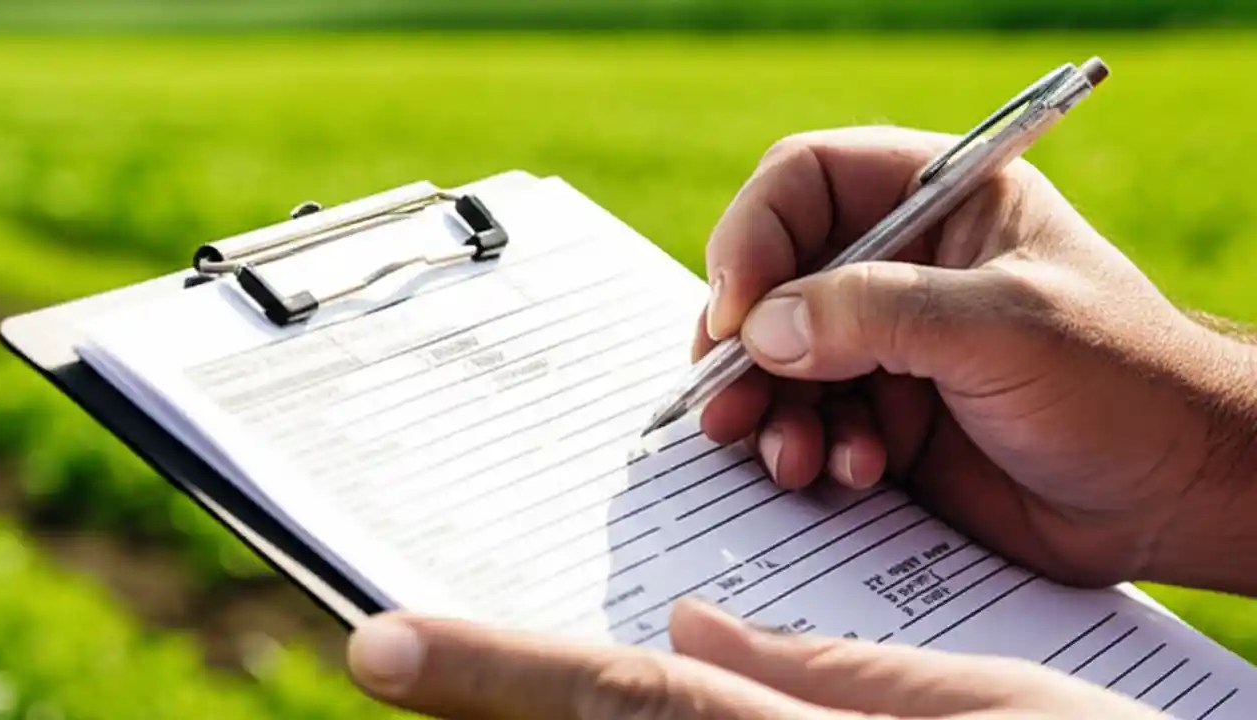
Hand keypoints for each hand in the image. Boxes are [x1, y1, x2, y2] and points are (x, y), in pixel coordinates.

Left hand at [346, 599, 1159, 718]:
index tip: (381, 642)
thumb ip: (836, 671)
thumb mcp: (1000, 701)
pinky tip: (654, 677)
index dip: (496, 671)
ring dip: (556, 712)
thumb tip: (694, 625)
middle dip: (498, 701)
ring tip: (471, 667)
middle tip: (398, 658)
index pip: (630, 700)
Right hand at [695, 126, 1256, 591]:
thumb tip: (760, 330)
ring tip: (792, 457)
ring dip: (769, 410)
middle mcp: (899, 264)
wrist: (1174, 495)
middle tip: (727, 402)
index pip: (807, 182)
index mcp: (937, 201)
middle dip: (743, 345)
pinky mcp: (884, 417)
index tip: (735, 312)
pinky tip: (852, 474)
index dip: (754, 236)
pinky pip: (808, 422)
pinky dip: (808, 450)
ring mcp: (887, 345)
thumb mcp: (1006, 328)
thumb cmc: (1123, 385)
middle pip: (774, 277)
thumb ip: (877, 314)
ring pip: (778, 360)